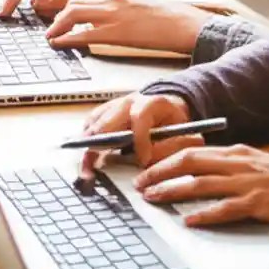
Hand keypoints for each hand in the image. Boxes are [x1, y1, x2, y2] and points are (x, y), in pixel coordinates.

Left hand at [43, 0, 212, 53]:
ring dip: (57, 26)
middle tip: (50, 27)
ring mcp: (113, 14)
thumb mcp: (135, 4)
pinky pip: (83, 34)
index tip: (57, 14)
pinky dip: (66, 38)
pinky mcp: (116, 32)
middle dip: (57, 16)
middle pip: (72, 2)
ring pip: (73, 14)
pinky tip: (59, 43)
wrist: (182, 23)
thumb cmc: (163, 18)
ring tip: (51, 36)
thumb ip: (115, 6)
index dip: (65, 5)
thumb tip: (97, 18)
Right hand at [77, 93, 198, 182]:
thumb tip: (149, 162)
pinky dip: (86, 140)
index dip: (140, 139)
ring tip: (86, 167)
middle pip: (106, 120)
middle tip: (95, 167)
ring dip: (88, 144)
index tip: (142, 160)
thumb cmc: (173, 122)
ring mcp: (114, 105)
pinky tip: (86, 156)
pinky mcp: (104, 111)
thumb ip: (170, 146)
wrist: (168, 107)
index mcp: (151, 103)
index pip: (139, 118)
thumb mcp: (183, 132)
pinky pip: (90, 124)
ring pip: (94, 122)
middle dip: (99, 144)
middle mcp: (129, 101)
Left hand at [133, 145, 268, 229]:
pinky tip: (189, 221)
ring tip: (153, 198)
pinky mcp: (256, 203)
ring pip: (200, 184)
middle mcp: (237, 164)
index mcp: (236, 153)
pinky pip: (224, 208)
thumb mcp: (256, 164)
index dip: (166, 160)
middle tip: (140, 183)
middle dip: (160, 172)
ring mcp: (246, 183)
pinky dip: (204, 214)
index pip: (192, 151)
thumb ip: (230, 166)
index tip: (147, 168)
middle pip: (189, 162)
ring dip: (172, 191)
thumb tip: (203, 173)